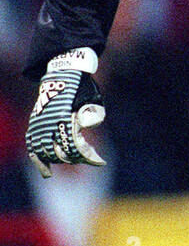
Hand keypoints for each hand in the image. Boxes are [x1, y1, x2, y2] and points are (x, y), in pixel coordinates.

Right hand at [25, 48, 105, 177]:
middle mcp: (51, 123)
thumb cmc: (82, 88)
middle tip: (88, 158)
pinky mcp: (34, 123)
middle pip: (62, 153)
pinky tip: (46, 172)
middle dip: (77, 159)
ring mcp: (40, 124)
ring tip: (71, 161)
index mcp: (66, 118)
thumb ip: (94, 114)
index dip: (89, 158)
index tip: (100, 161)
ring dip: (60, 160)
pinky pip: (32, 145)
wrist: (62, 73)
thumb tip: (85, 126)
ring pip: (46, 152)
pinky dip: (38, 159)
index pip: (76, 148)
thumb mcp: (94, 99)